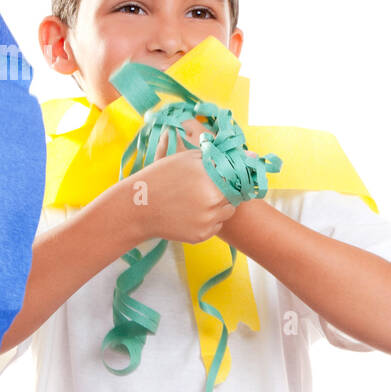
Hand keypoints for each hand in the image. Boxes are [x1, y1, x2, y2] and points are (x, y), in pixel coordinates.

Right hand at [122, 121, 235, 244]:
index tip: (235, 176)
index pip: (239, 176)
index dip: (238, 176)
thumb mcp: (184, 159)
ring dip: (218, 206)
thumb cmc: (160, 178)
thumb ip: (216, 156)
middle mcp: (212, 199)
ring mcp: (207, 219)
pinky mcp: (202, 235)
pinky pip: (216, 226)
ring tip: (196, 200)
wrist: (137, 208)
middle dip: (224, 191)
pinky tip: (190, 213)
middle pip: (234, 194)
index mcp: (209, 176)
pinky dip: (208, 220)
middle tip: (206, 189)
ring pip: (227, 211)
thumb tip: (253, 156)